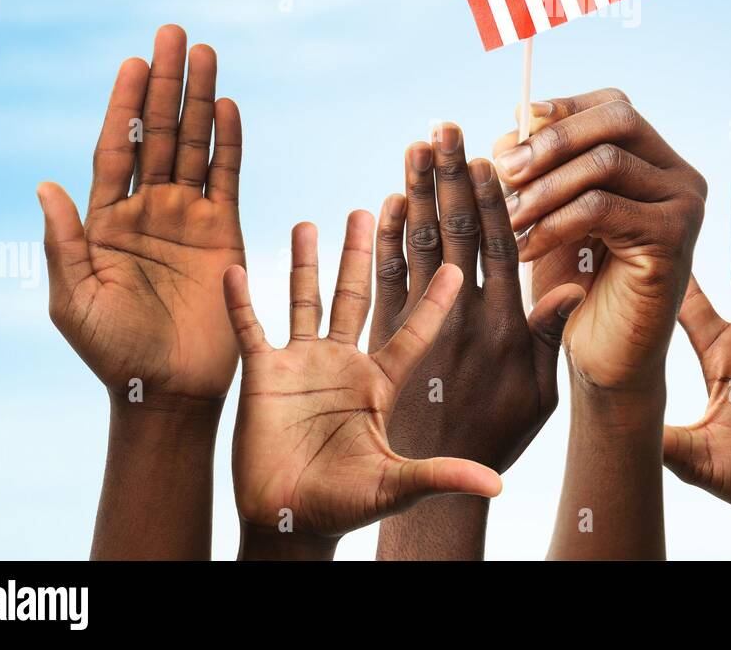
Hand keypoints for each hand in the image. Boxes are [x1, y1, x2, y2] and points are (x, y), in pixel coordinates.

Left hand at [38, 24, 244, 401]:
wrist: (170, 389)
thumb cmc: (112, 352)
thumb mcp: (73, 300)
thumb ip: (64, 241)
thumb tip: (44, 185)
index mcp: (104, 221)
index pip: (113, 149)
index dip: (122, 105)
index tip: (132, 63)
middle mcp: (146, 209)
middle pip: (156, 133)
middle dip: (165, 84)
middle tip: (173, 33)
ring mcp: (187, 217)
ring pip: (194, 145)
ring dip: (199, 99)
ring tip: (205, 53)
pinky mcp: (223, 231)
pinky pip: (226, 177)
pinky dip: (228, 142)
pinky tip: (228, 107)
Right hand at [226, 218, 501, 546]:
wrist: (288, 523)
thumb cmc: (346, 507)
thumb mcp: (396, 487)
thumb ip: (441, 476)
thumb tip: (497, 484)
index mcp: (381, 382)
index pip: (414, 331)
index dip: (434, 300)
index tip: (456, 262)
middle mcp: (344, 363)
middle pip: (358, 296)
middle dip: (364, 254)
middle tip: (373, 206)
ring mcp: (303, 366)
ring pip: (307, 300)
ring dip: (306, 263)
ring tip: (309, 223)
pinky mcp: (264, 377)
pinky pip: (251, 330)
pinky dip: (241, 301)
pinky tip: (233, 269)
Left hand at [369, 126, 583, 470]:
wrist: (427, 492)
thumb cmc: (495, 439)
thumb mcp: (538, 398)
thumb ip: (550, 339)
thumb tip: (571, 285)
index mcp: (502, 327)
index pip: (498, 248)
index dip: (494, 199)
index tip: (491, 154)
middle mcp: (458, 318)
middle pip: (454, 234)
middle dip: (451, 177)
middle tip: (444, 128)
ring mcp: (416, 326)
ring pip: (416, 249)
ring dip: (416, 194)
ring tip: (414, 147)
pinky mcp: (379, 341)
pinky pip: (379, 282)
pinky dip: (383, 240)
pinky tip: (385, 202)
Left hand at [493, 89, 706, 393]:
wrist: (604, 358)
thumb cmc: (572, 281)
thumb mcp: (549, 211)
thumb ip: (538, 167)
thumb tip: (514, 123)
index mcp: (654, 158)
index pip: (611, 105)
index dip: (559, 111)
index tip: (509, 136)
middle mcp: (678, 173)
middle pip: (617, 119)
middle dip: (551, 140)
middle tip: (503, 171)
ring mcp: (684, 203)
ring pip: (606, 162)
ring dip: (544, 187)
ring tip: (506, 218)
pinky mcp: (675, 238)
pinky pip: (603, 208)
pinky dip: (554, 222)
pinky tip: (526, 248)